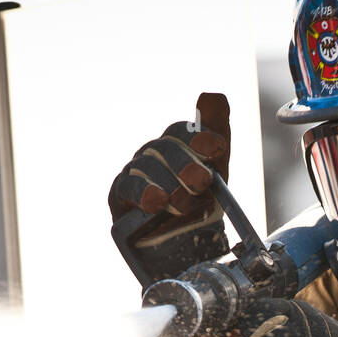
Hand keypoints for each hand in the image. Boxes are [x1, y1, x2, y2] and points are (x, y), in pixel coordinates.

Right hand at [108, 93, 230, 281]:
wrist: (186, 241)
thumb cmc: (201, 199)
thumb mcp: (217, 167)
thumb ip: (217, 129)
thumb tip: (212, 94)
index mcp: (177, 143)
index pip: (183, 131)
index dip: (200, 137)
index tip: (216, 149)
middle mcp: (154, 152)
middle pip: (166, 148)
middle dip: (186, 165)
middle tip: (202, 182)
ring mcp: (136, 172)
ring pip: (148, 167)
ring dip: (168, 183)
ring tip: (182, 201)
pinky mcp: (120, 194)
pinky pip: (128, 188)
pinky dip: (143, 193)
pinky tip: (155, 202)